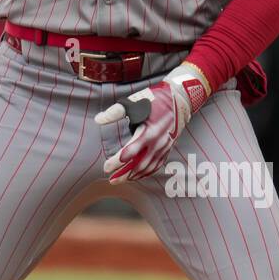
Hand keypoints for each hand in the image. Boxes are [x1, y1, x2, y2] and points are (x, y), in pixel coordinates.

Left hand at [95, 62, 210, 182]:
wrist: (181, 99)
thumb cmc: (155, 99)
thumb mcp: (133, 102)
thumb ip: (114, 112)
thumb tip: (98, 120)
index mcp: (148, 132)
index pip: (129, 153)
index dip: (117, 162)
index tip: (106, 167)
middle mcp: (157, 143)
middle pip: (138, 165)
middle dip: (123, 174)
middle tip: (110, 179)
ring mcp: (164, 147)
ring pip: (148, 167)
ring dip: (134, 176)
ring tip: (120, 180)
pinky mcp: (168, 148)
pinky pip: (157, 165)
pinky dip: (146, 173)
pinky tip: (137, 176)